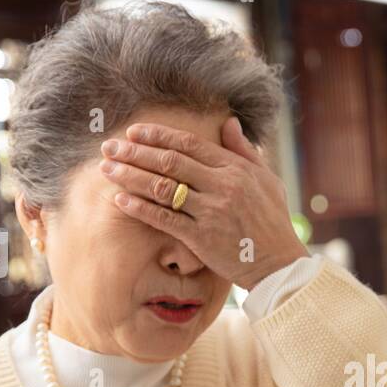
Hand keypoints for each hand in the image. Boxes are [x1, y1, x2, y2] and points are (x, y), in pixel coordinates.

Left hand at [99, 117, 309, 290]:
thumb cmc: (273, 222)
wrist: (279, 264)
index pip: (188, 144)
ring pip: (162, 187)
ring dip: (130, 176)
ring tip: (107, 169)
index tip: (134, 132)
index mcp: (235, 168)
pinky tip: (121, 199)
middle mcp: (221, 185)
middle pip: (169, 161)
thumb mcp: (267, 180)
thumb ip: (245, 151)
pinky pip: (164, 218)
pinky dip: (140, 208)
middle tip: (109, 146)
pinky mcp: (201, 237)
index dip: (158, 135)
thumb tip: (229, 122)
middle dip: (134, 152)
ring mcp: (211, 211)